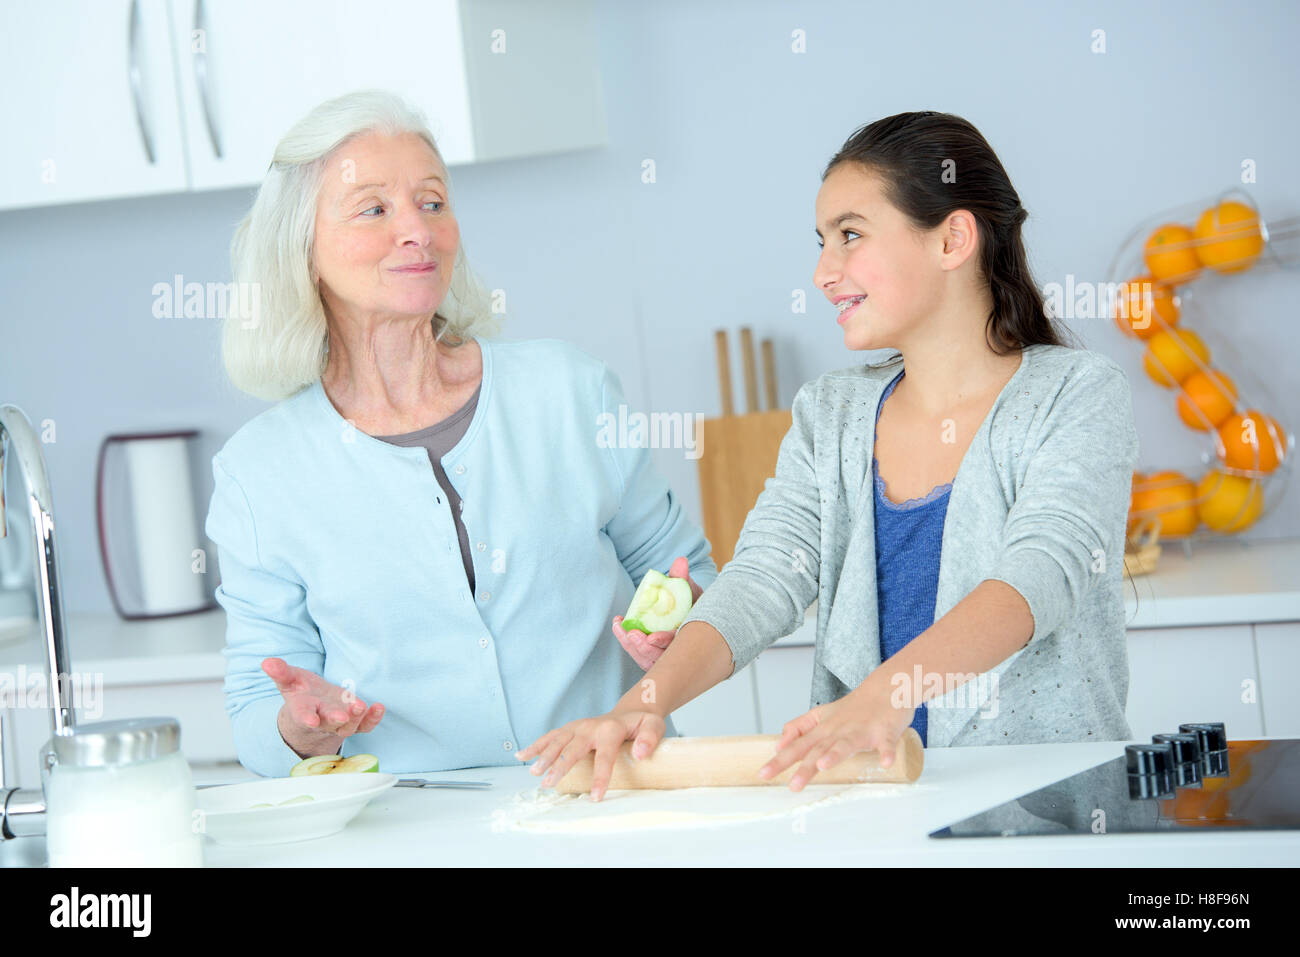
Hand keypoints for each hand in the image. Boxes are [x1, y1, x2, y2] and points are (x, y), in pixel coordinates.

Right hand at [263, 657, 384, 755]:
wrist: (315, 708)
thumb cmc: (302, 693)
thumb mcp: (289, 680)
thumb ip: (280, 672)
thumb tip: (267, 662)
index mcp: (304, 711)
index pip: (304, 716)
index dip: (306, 718)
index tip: (310, 719)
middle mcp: (322, 720)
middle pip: (329, 723)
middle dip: (336, 719)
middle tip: (343, 715)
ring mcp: (340, 723)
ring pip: (349, 727)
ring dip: (356, 718)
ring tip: (361, 706)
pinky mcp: (355, 722)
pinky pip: (365, 726)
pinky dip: (372, 719)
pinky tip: (379, 708)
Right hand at [515, 710, 666, 801]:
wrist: (630, 710)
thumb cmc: (642, 723)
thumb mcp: (654, 726)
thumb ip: (650, 738)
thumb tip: (641, 754)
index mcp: (611, 729)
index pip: (604, 756)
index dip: (600, 777)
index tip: (594, 797)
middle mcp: (590, 726)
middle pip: (573, 748)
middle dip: (560, 765)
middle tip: (549, 783)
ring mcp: (577, 726)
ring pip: (557, 741)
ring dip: (544, 756)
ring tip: (534, 774)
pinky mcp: (569, 729)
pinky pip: (550, 736)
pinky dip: (535, 745)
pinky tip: (521, 756)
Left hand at [613, 556, 704, 669]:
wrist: (693, 612)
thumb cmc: (693, 601)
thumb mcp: (689, 589)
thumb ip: (683, 579)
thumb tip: (680, 561)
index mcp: (690, 634)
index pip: (678, 643)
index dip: (664, 641)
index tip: (651, 638)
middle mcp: (679, 649)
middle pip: (660, 657)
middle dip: (644, 648)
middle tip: (631, 635)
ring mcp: (666, 654)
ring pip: (648, 658)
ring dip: (632, 646)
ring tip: (620, 628)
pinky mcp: (654, 653)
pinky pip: (640, 654)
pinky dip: (628, 643)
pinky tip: (619, 626)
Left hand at [757, 680, 914, 790]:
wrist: (886, 688)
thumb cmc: (854, 707)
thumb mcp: (821, 715)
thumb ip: (799, 728)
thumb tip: (778, 745)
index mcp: (823, 729)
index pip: (797, 746)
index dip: (780, 760)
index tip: (764, 774)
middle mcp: (839, 730)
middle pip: (818, 749)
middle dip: (804, 768)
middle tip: (793, 785)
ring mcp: (862, 731)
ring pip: (846, 744)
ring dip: (835, 755)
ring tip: (822, 766)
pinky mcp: (885, 732)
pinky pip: (886, 744)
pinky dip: (886, 752)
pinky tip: (885, 762)